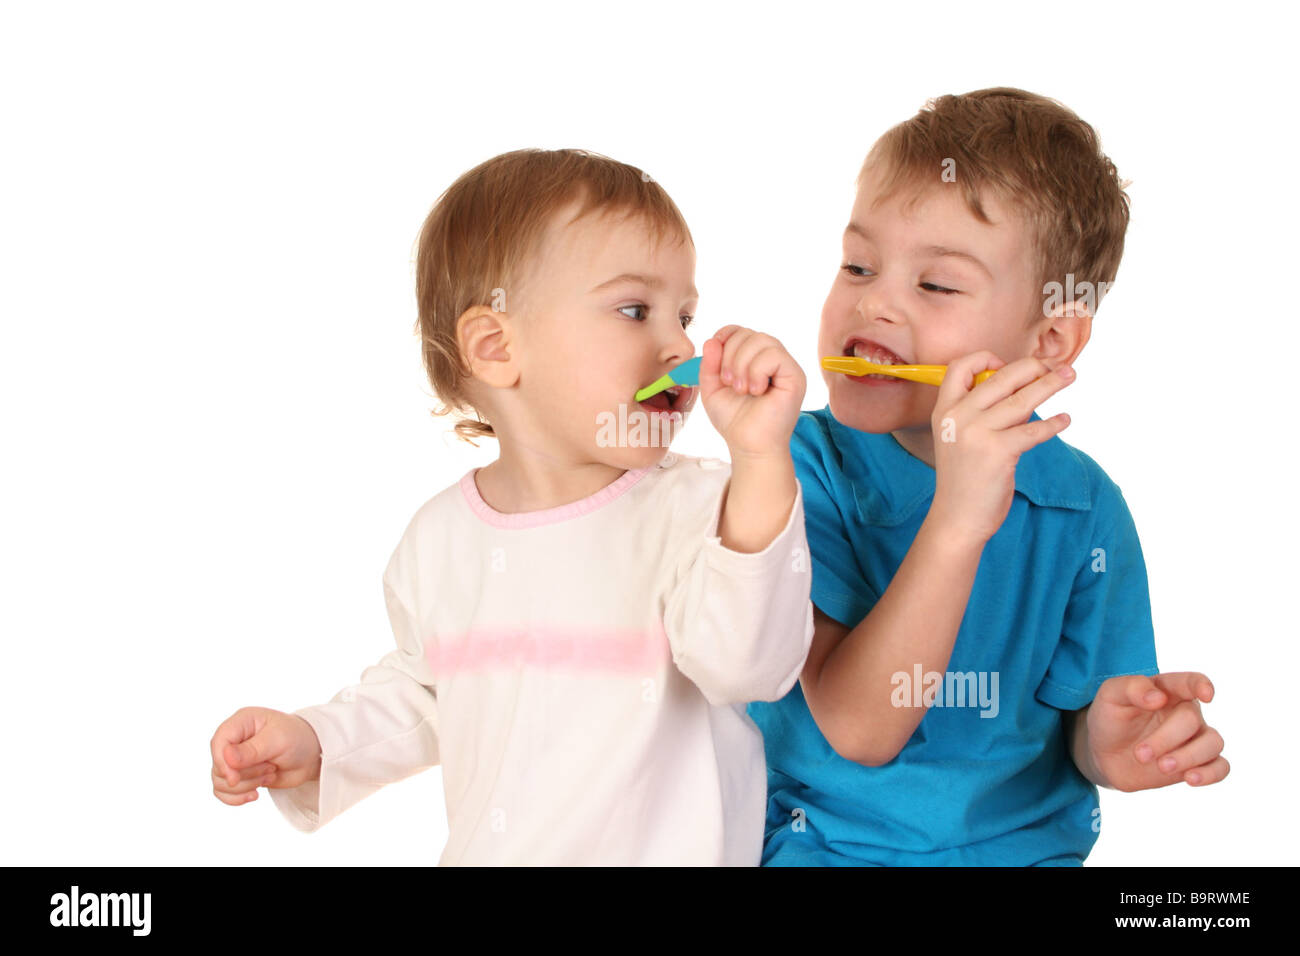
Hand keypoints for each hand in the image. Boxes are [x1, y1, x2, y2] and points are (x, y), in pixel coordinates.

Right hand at [210, 706, 321, 805]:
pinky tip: (255, 794)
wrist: (312, 756)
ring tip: (270, 774)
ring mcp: (235, 759)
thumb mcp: (278, 740)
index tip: (234, 778)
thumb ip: (252, 750)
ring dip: (245, 785)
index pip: (219, 742)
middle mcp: (234, 740)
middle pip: (219, 766)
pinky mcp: (239, 776)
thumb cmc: (298, 739)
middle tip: (271, 768)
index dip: (222, 762)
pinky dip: (237, 798)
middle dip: (244, 775)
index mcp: (242, 722)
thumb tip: (226, 758)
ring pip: (220, 781)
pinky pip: (224, 792)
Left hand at [699, 326, 805, 458]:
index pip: (741, 330)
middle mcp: (772, 359)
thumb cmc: (734, 420)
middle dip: (731, 355)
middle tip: (729, 382)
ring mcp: (785, 366)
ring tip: (741, 388)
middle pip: (750, 333)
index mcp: (753, 359)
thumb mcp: (712, 389)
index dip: (725, 336)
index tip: (715, 357)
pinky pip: (774, 355)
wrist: (748, 446)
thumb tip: (712, 339)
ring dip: (743, 364)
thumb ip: (709, 364)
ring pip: (762, 340)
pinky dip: (758, 371)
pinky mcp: (795, 376)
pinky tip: (756, 390)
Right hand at [928, 353, 1074, 543]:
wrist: (958, 516)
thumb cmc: (964, 476)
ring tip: (1070, 376)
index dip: (985, 358)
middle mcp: (958, 416)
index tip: (1006, 365)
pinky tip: (1064, 419)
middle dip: (1034, 367)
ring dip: (1051, 384)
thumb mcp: (959, 437)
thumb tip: (1022, 386)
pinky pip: (1034, 430)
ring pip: (1022, 399)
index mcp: (944, 410)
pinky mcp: (998, 453)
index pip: (960, 366)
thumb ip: (980, 412)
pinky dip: (1053, 424)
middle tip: (1056, 366)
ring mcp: (977, 434)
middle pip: (1001, 377)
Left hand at [1086, 673, 1227, 790]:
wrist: (1103, 753)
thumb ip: (1131, 688)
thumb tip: (1159, 697)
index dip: (1202, 686)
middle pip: (1192, 720)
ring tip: (1162, 767)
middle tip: (1140, 753)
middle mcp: (1187, 712)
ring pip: (1213, 743)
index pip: (1191, 682)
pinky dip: (1211, 774)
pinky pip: (1221, 767)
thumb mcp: (1110, 696)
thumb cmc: (1110, 718)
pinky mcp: (1195, 763)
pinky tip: (1190, 778)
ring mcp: (1194, 738)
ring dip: (1188, 757)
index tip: (1206, 696)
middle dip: (1166, 738)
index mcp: (1168, 690)